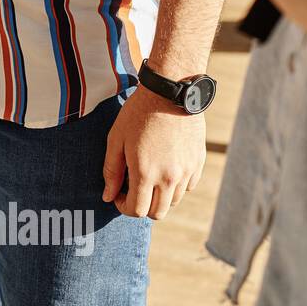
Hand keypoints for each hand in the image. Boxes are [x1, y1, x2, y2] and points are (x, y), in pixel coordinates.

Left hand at [102, 87, 205, 219]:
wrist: (170, 93)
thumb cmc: (138, 114)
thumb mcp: (116, 140)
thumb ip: (111, 171)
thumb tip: (108, 197)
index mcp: (146, 173)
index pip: (137, 210)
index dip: (124, 207)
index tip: (118, 194)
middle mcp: (169, 178)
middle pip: (158, 213)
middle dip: (142, 206)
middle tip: (132, 189)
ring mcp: (187, 171)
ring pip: (174, 201)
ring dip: (159, 196)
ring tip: (149, 176)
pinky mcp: (198, 162)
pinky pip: (188, 186)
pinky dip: (176, 185)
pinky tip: (165, 167)